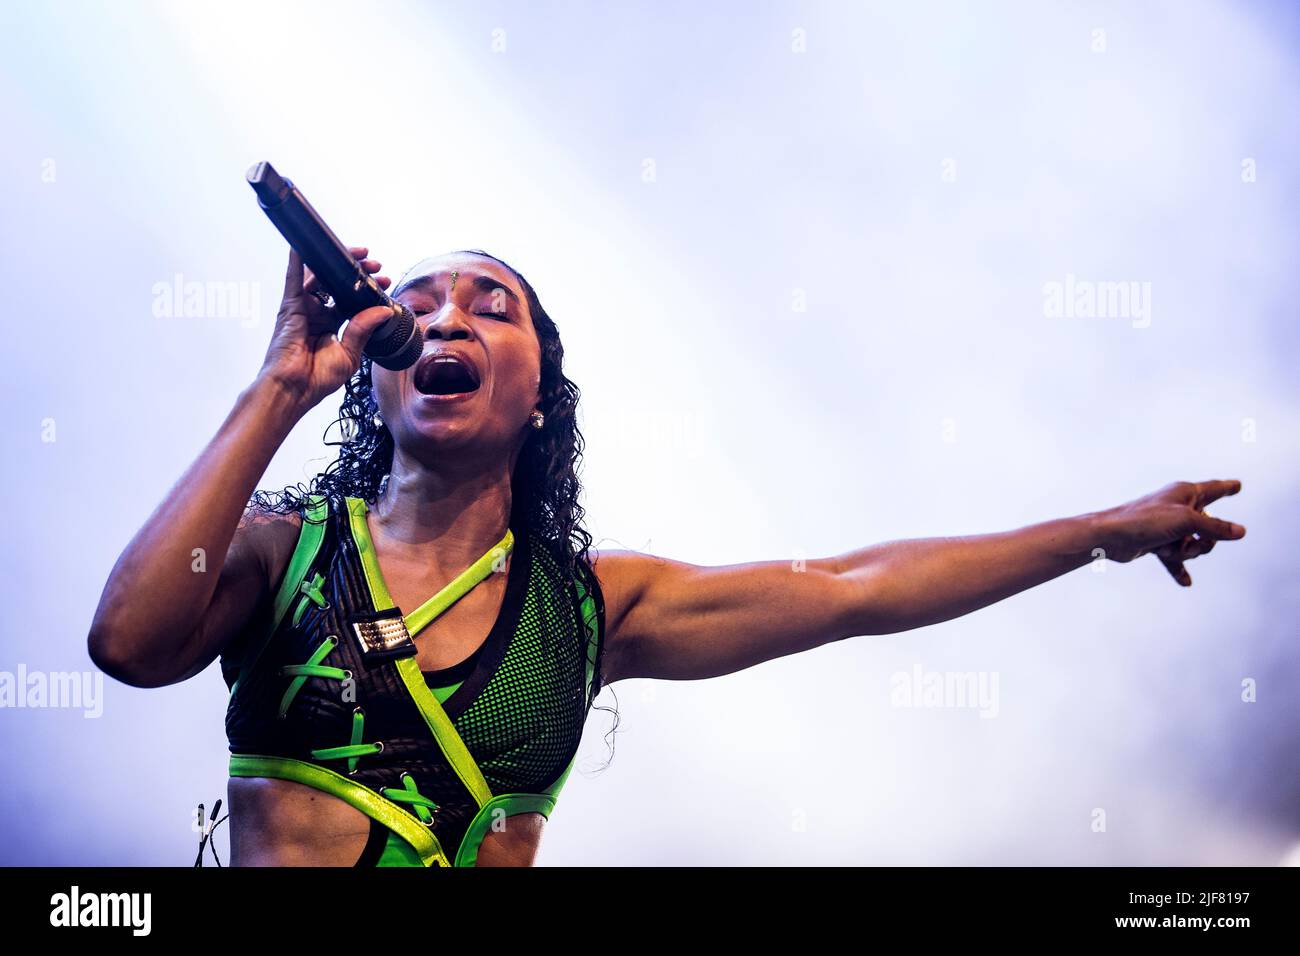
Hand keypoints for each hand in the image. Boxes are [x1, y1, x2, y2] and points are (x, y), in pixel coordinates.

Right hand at [257, 245, 396, 411]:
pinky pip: (293, 279)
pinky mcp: (290, 308)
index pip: (353, 300)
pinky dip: (298, 262)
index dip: (368, 289)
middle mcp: (318, 314)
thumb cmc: (316, 379)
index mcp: (333, 325)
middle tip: (375, 264)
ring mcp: (303, 309)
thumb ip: (364, 329)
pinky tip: (303, 246)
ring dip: (337, 263)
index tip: (386, 281)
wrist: (293, 390)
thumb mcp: (350, 354)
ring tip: (360, 255)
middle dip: (357, 271)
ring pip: (321, 278)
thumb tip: (384, 310)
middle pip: (338, 284)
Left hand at [1098, 479, 1245, 585]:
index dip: (1227, 487)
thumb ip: (1215, 528)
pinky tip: (1186, 583)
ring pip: (1194, 545)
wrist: (1109, 537)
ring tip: (1165, 548)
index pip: (1214, 489)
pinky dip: (1178, 569)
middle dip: (1202, 542)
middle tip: (1183, 540)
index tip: (1238, 485)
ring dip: (1184, 552)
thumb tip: (1241, 532)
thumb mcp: (1185, 522)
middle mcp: (1177, 507)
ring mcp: (1167, 526)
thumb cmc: (1144, 521)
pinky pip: (1175, 559)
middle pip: (1209, 528)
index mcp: (1185, 493)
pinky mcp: (1156, 542)